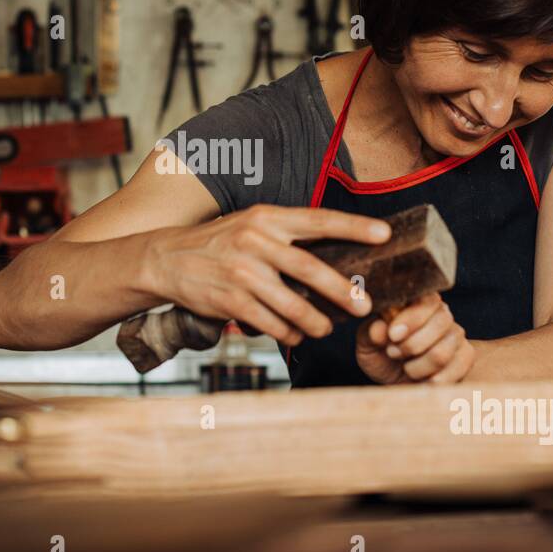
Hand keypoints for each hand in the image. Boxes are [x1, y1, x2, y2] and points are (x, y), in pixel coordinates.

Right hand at [148, 204, 390, 346]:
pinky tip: (294, 334)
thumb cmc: (221, 242)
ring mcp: (242, 272)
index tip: (384, 233)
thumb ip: (288, 234)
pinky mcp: (230, 300)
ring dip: (316, 321)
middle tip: (365, 306)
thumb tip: (336, 251)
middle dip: (343, 291)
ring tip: (328, 328)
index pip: (318, 220)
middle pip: (311, 268)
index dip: (354, 226)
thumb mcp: (252, 224)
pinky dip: (287, 332)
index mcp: (268, 218)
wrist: (167, 259)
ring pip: (293, 304)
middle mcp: (256, 242)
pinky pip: (270, 323)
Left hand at [355, 293, 474, 383]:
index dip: (412, 318)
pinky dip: (432, 380)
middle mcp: (442, 314)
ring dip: (417, 367)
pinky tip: (422, 379)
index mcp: (418, 302)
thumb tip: (379, 328)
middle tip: (393, 353)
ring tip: (406, 367)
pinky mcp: (466, 356)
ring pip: (442, 352)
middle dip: (411, 345)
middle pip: (441, 323)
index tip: (392, 335)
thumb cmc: (381, 356)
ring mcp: (456, 335)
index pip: (427, 300)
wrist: (397, 381)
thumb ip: (370, 334)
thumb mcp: (367, 345)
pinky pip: (455, 370)